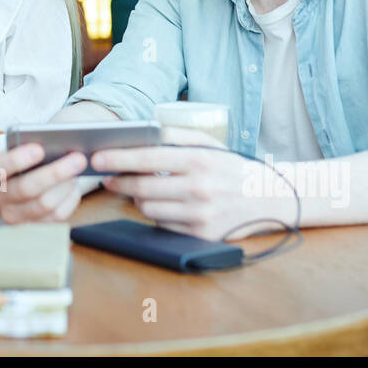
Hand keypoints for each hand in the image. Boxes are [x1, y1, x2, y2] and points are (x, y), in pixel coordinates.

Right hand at [0, 143, 86, 223]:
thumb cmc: (37, 156)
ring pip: (44, 203)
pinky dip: (70, 199)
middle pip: (25, 188)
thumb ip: (42, 142)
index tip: (40, 149)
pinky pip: (56, 216)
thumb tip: (63, 147)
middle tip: (78, 158)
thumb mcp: (34, 143)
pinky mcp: (34, 227)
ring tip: (79, 170)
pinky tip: (74, 186)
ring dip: (66, 185)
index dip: (17, 159)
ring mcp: (14, 215)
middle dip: (55, 172)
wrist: (39, 173)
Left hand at [93, 142, 293, 241]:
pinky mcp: (202, 234)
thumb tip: (144, 132)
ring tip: (135, 190)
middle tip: (107, 177)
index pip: (149, 158)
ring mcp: (201, 214)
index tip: (98, 157)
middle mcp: (200, 187)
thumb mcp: (210, 145)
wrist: (268, 199)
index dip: (119, 158)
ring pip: (149, 208)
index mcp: (200, 160)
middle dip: (118, 182)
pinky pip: (163, 225)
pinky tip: (159, 205)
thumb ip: (177, 135)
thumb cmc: (232, 168)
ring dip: (136, 199)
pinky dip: (156, 214)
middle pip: (143, 187)